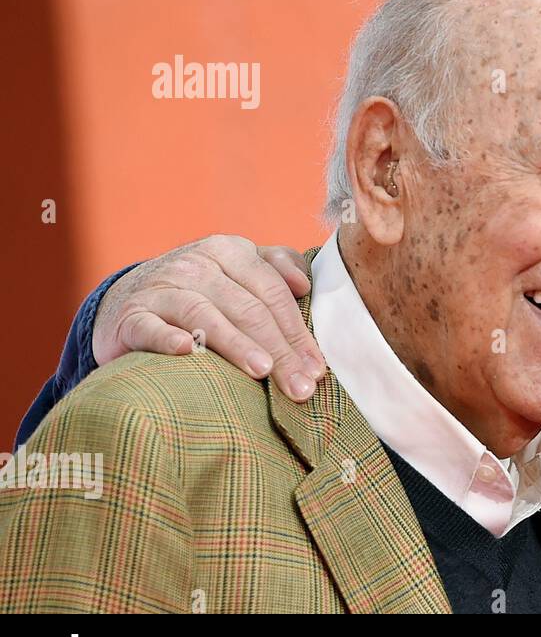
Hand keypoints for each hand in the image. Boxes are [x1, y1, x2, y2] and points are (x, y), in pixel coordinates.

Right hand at [92, 235, 324, 400]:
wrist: (129, 300)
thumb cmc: (201, 290)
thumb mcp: (238, 268)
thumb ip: (277, 267)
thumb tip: (304, 285)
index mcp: (228, 250)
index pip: (272, 292)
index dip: (297, 331)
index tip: (316, 369)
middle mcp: (195, 264)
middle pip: (247, 308)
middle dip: (279, 350)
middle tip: (300, 386)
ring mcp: (161, 287)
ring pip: (206, 315)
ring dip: (237, 345)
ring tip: (263, 372)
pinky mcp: (131, 314)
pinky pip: (151, 327)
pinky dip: (169, 338)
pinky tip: (189, 352)